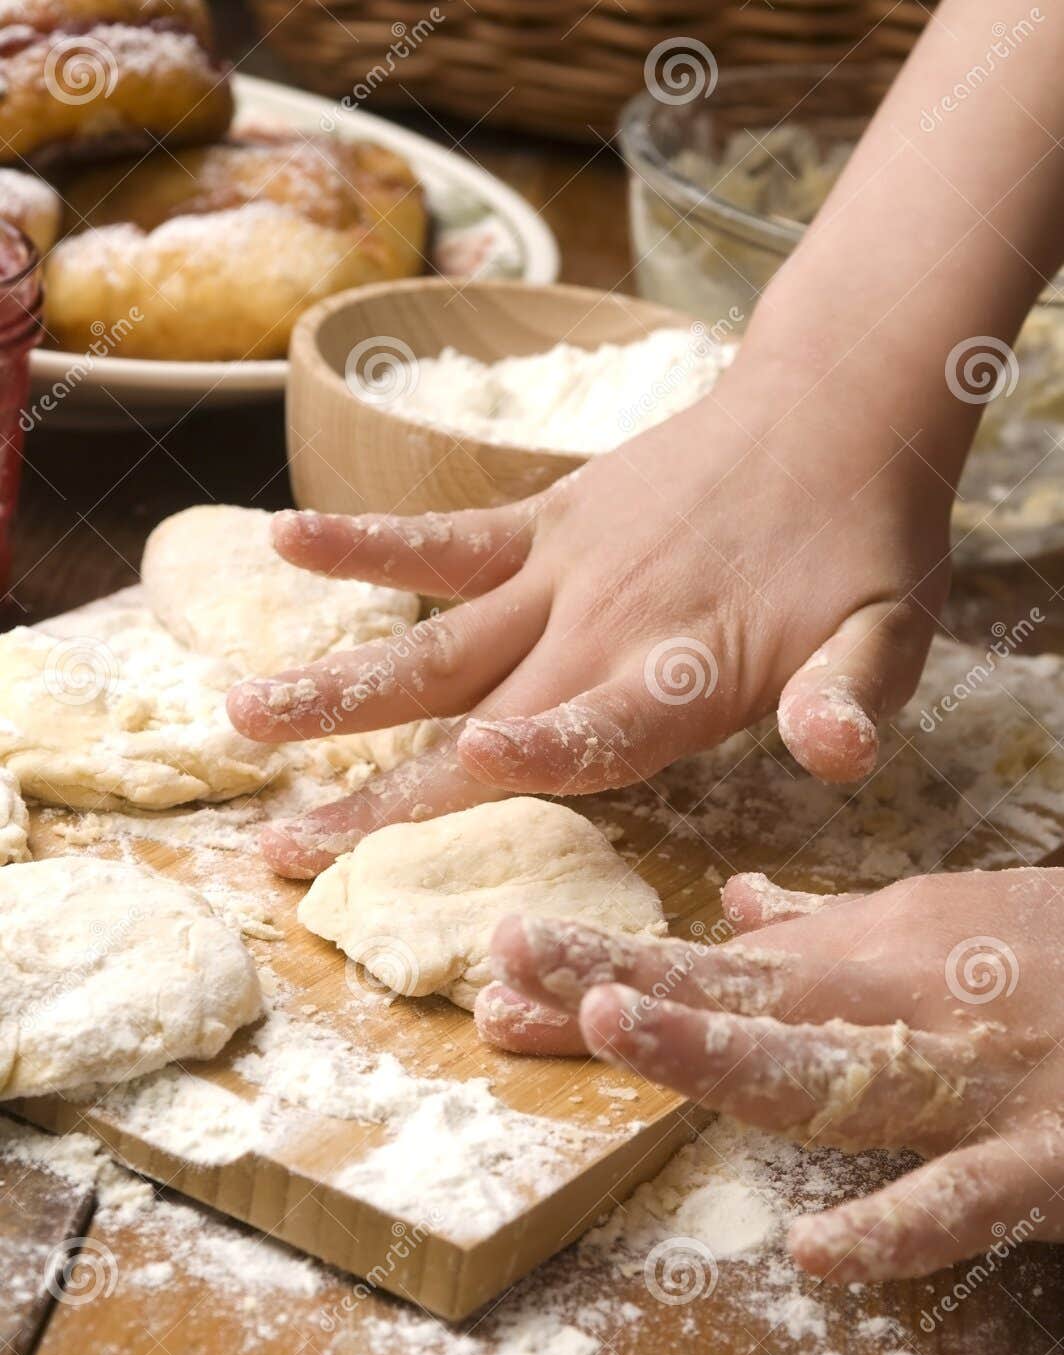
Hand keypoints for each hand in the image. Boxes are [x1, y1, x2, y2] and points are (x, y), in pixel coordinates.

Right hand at [228, 340, 952, 876]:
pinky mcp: (546, 522)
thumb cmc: (865, 543)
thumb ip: (852, 699)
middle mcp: (606, 623)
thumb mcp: (895, 632)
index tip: (462, 763)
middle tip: (287, 847)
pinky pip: (445, 540)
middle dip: (384, 793)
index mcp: (687, 668)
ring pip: (435, 642)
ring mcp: (563, 569)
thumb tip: (835, 755)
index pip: (605, 725)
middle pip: (480, 719)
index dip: (540, 748)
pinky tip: (282, 539)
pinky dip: (367, 542)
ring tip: (244, 718)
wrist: (836, 405)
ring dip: (339, 685)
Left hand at [479, 868, 1063, 1282]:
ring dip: (723, 1052)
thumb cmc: (1053, 957)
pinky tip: (821, 1253)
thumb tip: (736, 905)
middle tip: (505, 969)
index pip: (707, 967)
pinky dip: (896, 1227)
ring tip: (622, 1030)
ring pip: (829, 1074)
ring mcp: (963, 1087)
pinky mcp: (1040, 1162)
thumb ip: (828, 926)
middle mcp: (892, 1012)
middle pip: (736, 1004)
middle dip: (619, 988)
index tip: (501, 959)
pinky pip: (959, 1202)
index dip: (602, 965)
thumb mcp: (935, 923)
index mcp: (863, 965)